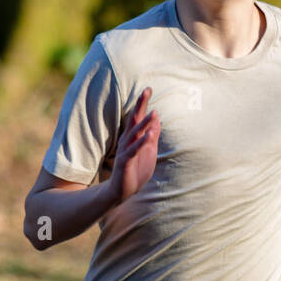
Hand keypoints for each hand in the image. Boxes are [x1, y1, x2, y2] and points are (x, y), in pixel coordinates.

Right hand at [108, 86, 160, 203]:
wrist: (122, 191)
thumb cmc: (135, 170)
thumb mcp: (148, 151)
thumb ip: (152, 136)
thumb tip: (157, 119)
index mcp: (133, 137)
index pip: (138, 117)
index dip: (142, 104)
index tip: (148, 89)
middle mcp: (128, 140)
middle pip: (134, 119)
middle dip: (140, 105)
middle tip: (147, 90)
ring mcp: (126, 150)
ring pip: (135, 134)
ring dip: (144, 123)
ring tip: (153, 112)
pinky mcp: (125, 162)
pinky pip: (134, 150)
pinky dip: (142, 142)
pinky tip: (149, 135)